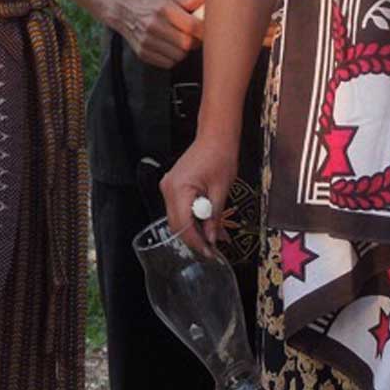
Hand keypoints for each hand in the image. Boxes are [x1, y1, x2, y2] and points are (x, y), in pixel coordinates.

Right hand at [121, 0, 203, 67]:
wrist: (127, 13)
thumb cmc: (153, 5)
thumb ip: (189, 0)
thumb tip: (203, 0)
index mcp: (163, 9)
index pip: (191, 26)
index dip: (204, 31)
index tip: (207, 30)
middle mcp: (153, 25)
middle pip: (186, 44)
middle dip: (194, 42)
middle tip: (194, 36)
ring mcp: (146, 41)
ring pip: (178, 56)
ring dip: (184, 51)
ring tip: (180, 41)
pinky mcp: (143, 53)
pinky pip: (168, 63)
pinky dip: (173, 58)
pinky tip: (170, 47)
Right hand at [162, 127, 239, 257]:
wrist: (215, 138)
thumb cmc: (219, 156)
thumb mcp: (221, 190)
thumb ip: (214, 217)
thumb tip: (212, 237)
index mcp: (179, 188)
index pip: (183, 224)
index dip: (196, 241)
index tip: (209, 252)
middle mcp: (168, 188)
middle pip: (176, 224)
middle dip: (194, 238)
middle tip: (211, 249)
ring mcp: (168, 187)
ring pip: (177, 218)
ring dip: (194, 229)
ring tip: (213, 237)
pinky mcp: (173, 186)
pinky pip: (179, 208)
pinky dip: (191, 218)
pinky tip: (206, 223)